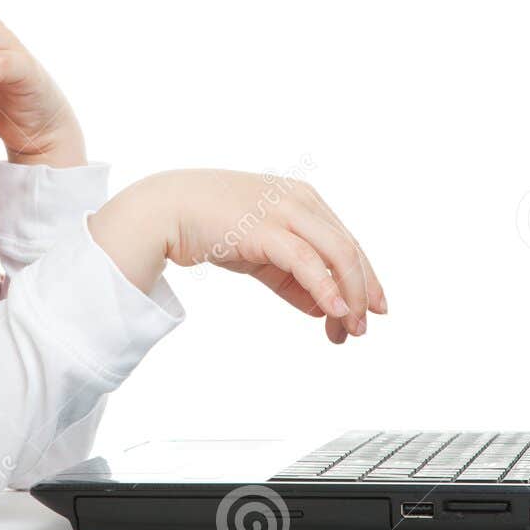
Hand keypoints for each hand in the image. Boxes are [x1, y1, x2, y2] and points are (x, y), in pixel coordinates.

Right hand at [90, 169, 387, 344]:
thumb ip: (290, 276)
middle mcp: (300, 200)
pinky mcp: (265, 228)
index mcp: (302, 198)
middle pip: (349, 249)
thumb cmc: (208, 227)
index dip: (362, 279)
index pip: (346, 242)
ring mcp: (284, 211)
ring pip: (337, 255)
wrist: (163, 210)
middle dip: (362, 292)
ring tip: (349, 330)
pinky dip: (326, 289)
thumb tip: (321, 307)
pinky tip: (334, 312)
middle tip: (361, 330)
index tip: (367, 312)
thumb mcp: (258, 252)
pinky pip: (307, 262)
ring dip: (349, 296)